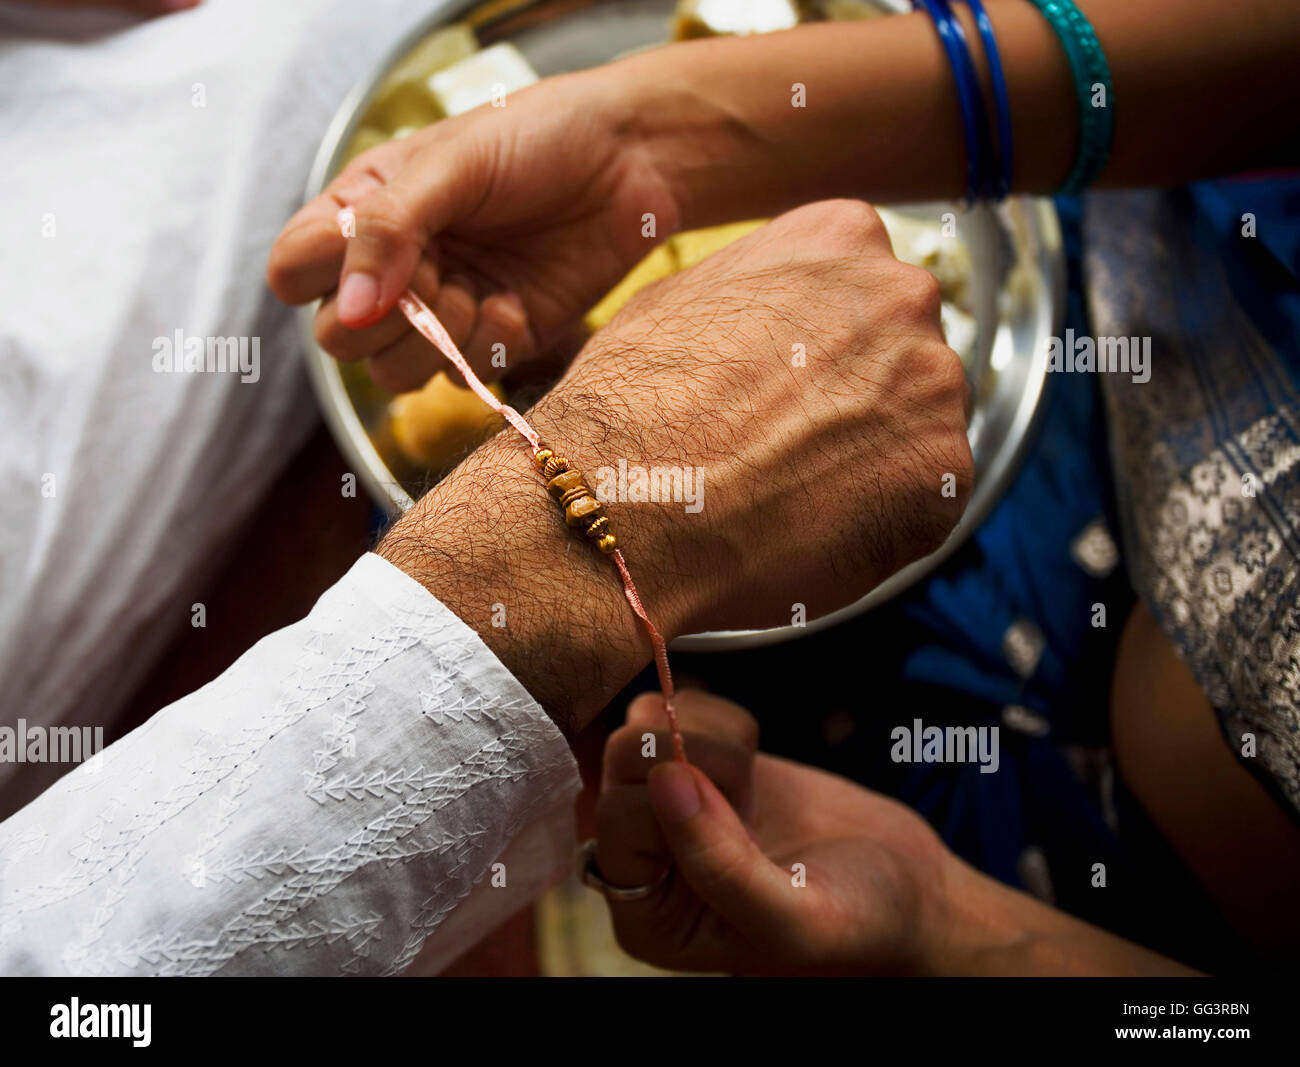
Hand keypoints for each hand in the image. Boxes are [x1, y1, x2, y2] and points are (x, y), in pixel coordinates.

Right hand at [265, 68, 681, 392]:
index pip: (293, 271)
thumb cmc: (538, 140)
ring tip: (481, 291)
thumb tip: (347, 311)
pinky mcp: (494, 342)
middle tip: (439, 276)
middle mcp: (392, 269)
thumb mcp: (453, 164)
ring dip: (436, 341)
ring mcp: (442, 311)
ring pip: (393, 375)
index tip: (379, 255)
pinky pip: (462, 378)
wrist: (630, 162)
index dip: (322, 278)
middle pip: (337, 339)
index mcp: (362, 212)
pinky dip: (489, 347)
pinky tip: (517, 303)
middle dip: (384, 319)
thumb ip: (391, 229)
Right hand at [379, 200, 970, 728]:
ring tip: (798, 494)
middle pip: (905, 353)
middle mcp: (903, 291)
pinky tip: (819, 528)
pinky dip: (887, 521)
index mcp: (841, 236)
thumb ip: (763, 295)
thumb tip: (781, 322)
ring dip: (877, 459)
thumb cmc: (631, 408)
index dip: (828, 351)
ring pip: (922, 426)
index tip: (795, 388)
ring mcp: (934, 381)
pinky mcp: (944, 468)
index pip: (867, 289)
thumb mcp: (684, 300)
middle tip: (795, 448)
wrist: (623, 504)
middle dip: (862, 400)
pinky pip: (929, 497)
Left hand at [595, 689, 955, 974]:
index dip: (674, 793)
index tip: (742, 806)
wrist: (906, 887)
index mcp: (647, 917)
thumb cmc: (858, 922)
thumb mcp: (795, 917)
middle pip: (622, 760)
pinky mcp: (692, 761)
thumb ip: (721, 866)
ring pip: (643, 723)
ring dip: (707, 733)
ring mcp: (664, 803)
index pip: (617, 820)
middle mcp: (641, 859)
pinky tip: (750, 752)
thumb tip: (663, 780)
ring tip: (753, 778)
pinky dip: (715, 713)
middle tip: (749, 788)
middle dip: (694, 755)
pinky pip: (670, 707)